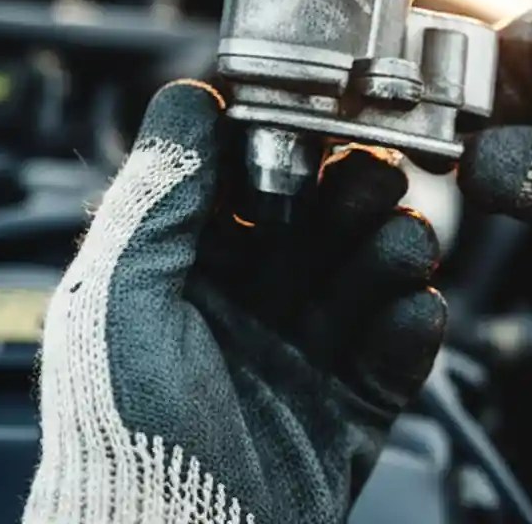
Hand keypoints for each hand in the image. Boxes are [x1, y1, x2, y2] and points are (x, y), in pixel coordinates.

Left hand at [24, 81, 445, 522]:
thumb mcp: (117, 293)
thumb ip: (157, 192)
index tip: (322, 125)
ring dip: (395, 250)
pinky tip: (413, 313)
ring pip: (370, 276)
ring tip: (404, 248)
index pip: (251, 185)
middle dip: (355, 193)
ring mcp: (303, 357)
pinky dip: (415, 325)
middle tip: (376, 179)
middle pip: (322, 223)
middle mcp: (247, 308)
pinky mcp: (351, 408)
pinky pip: (400, 352)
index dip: (289, 150)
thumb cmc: (119, 433)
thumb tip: (187, 98)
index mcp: (184, 273)